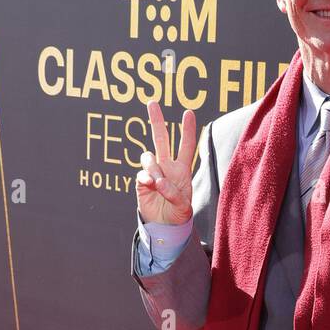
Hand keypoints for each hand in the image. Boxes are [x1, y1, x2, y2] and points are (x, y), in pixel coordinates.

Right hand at [136, 100, 195, 225]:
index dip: (187, 130)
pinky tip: (150, 184)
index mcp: (182, 170)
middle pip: (161, 139)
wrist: (164, 227)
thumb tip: (158, 181)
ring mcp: (153, 173)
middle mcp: (166, 167)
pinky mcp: (141, 182)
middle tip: (152, 102)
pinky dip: (145, 177)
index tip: (188, 113)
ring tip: (158, 183)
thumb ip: (173, 193)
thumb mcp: (183, 207)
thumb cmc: (178, 215)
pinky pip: (141, 173)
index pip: (186, 146)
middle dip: (157, 121)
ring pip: (149, 157)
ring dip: (153, 167)